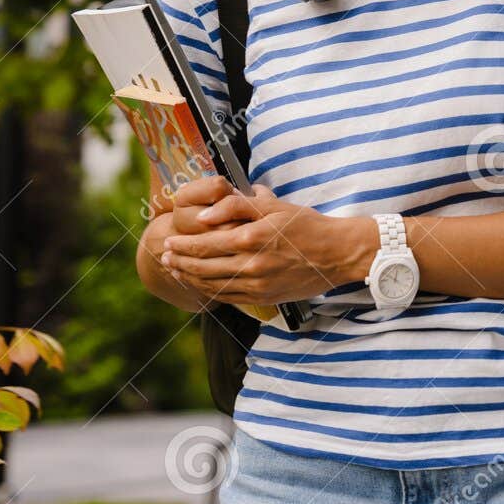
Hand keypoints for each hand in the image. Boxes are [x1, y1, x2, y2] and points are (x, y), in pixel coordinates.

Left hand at [158, 176, 374, 305]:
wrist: (338, 254)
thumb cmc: (308, 226)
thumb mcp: (275, 206)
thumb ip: (237, 206)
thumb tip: (205, 214)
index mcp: (252, 238)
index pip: (206, 243)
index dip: (183, 244)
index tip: (169, 241)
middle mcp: (252, 264)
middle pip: (203, 266)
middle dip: (180, 261)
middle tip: (165, 256)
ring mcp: (257, 284)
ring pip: (211, 284)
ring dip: (189, 278)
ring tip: (175, 270)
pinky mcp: (263, 297)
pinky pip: (227, 297)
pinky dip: (208, 291)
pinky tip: (200, 284)